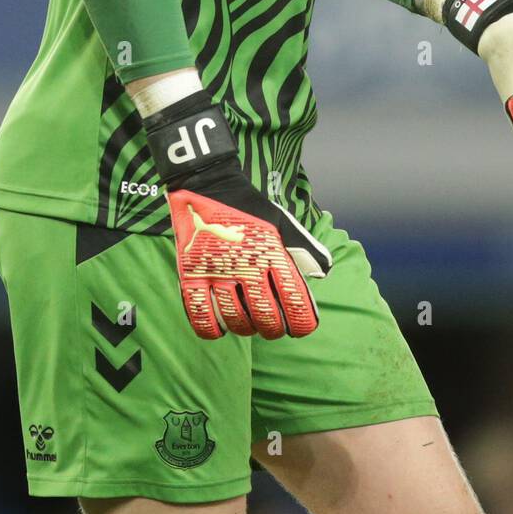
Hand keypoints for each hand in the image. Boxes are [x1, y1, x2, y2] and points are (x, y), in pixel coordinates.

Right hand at [166, 158, 331, 339]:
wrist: (208, 184)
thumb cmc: (249, 208)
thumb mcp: (282, 222)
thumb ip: (303, 248)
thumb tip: (322, 272)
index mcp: (272, 253)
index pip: (294, 301)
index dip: (302, 322)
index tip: (301, 327)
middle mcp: (246, 265)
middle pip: (266, 317)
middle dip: (274, 329)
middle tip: (274, 327)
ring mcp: (216, 271)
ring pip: (236, 320)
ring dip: (246, 328)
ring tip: (249, 323)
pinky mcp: (190, 273)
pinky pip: (200, 314)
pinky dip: (212, 328)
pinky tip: (222, 325)